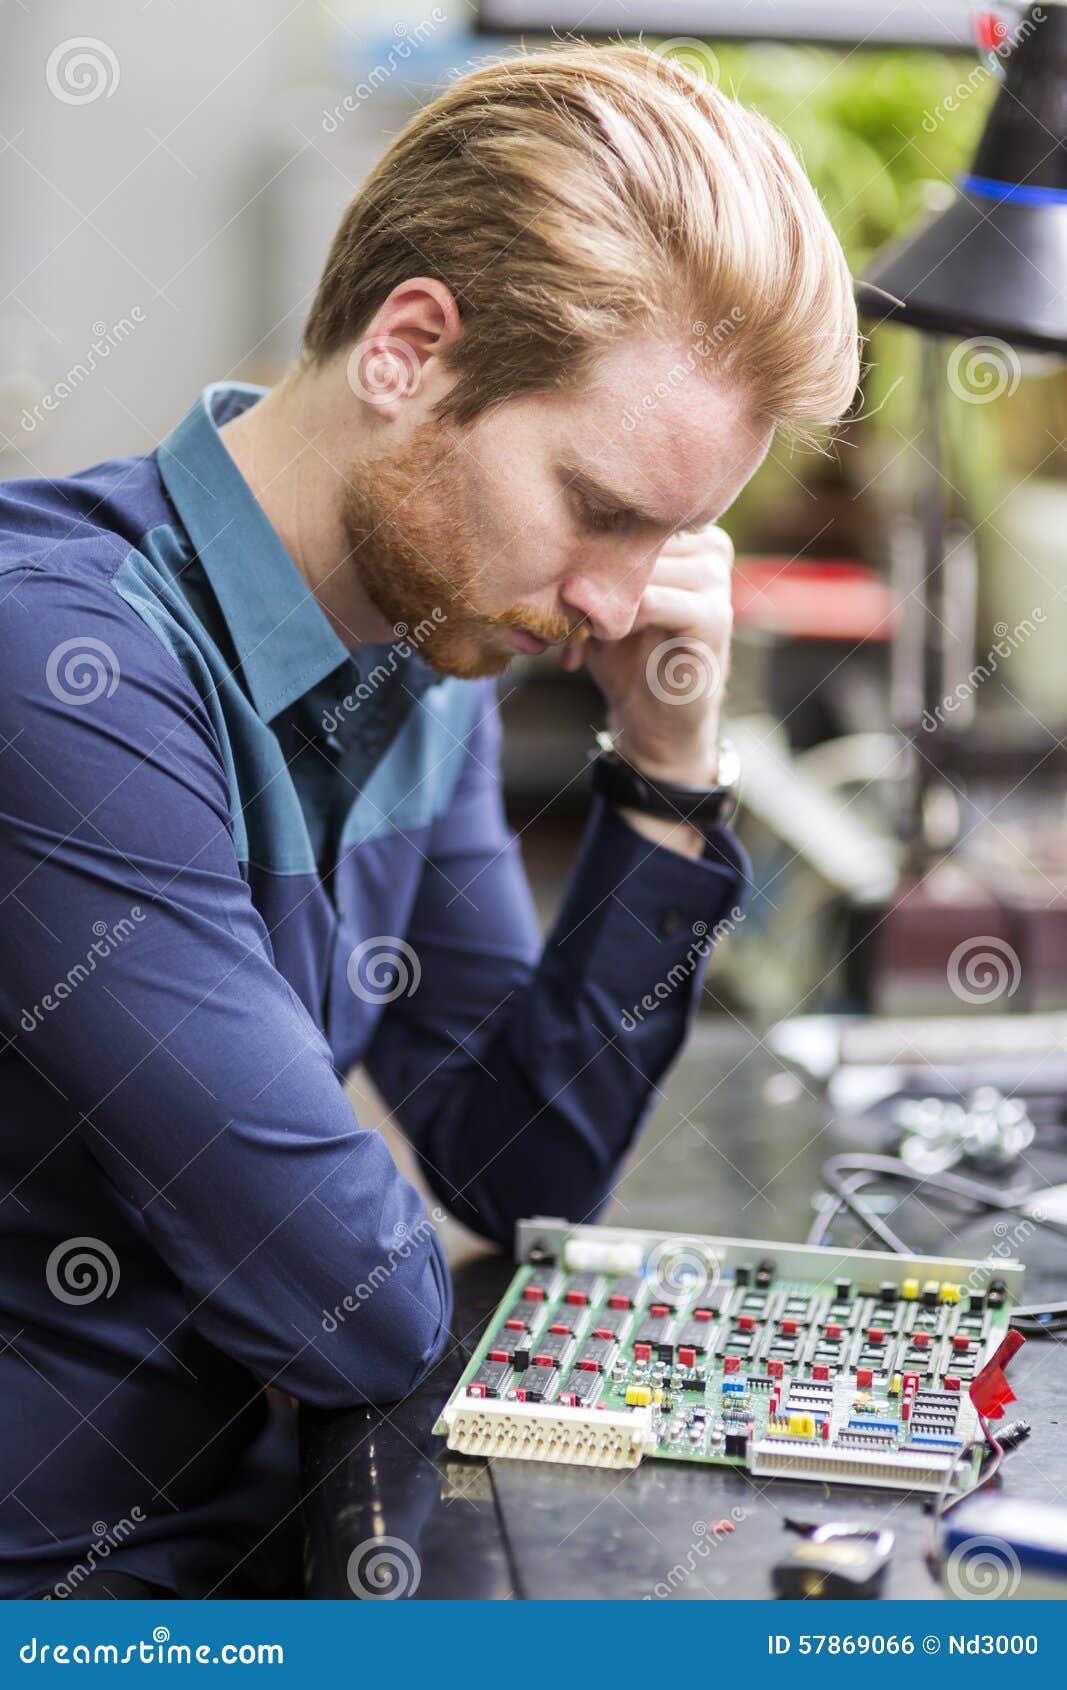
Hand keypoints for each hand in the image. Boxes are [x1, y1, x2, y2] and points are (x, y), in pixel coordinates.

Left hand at [562, 524, 733, 787]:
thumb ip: (587, 563)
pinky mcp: (714, 617)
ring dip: (599, 598)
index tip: (552, 569)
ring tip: (576, 632)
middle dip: (590, 571)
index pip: (629, 510)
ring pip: (640, 567)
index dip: (586, 537)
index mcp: (684, 530)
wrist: (654, 719)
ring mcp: (716, 579)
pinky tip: (598, 639)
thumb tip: (547, 533)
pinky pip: (654, 602)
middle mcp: (708, 545)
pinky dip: (617, 619)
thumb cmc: (624, 653)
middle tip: (558, 608)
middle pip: (633, 537)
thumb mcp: (600, 600)